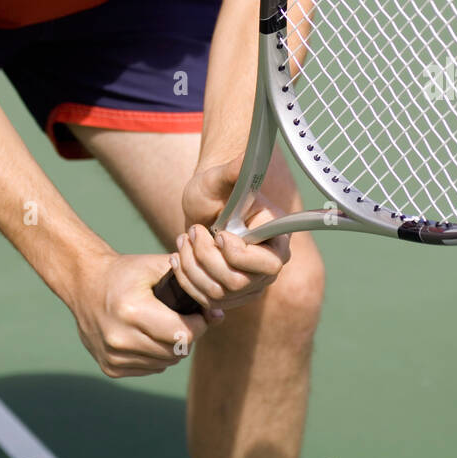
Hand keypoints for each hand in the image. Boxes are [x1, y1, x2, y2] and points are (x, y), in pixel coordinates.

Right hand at [70, 252, 206, 377]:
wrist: (84, 284)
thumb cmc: (124, 273)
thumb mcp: (153, 266)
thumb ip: (188, 283)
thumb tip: (219, 313)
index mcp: (132, 311)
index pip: (182, 334)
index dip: (199, 325)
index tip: (202, 314)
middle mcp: (120, 338)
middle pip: (175, 351)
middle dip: (188, 336)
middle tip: (187, 319)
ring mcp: (113, 356)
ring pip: (164, 362)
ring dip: (173, 347)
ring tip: (167, 325)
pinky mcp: (110, 368)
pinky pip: (149, 369)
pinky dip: (156, 355)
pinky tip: (149, 336)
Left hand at [174, 156, 291, 311]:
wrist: (205, 206)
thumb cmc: (215, 189)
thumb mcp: (219, 178)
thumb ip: (234, 170)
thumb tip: (246, 155)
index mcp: (277, 237)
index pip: (268, 264)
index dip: (239, 254)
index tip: (219, 234)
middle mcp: (269, 265)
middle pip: (239, 282)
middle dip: (207, 257)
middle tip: (194, 231)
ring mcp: (251, 284)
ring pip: (219, 294)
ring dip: (192, 266)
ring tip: (184, 239)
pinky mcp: (231, 295)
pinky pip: (207, 301)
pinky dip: (187, 279)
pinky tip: (178, 257)